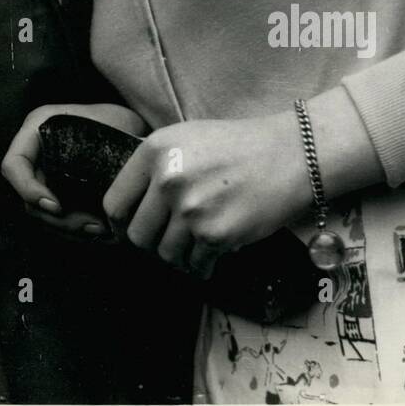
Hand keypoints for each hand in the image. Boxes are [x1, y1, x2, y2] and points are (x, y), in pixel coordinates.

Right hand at [1, 102, 148, 238]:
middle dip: (60, 220)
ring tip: (102, 230)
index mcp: (38, 129)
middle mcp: (36, 154)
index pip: (14, 164)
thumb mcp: (115, 124)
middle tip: (93, 226)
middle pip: (29, 199)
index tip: (57, 207)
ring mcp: (46, 176)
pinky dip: (76, 230)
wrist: (135, 131)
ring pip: (44, 216)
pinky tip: (101, 230)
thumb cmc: (123, 122)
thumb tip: (104, 181)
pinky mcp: (59, 194)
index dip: (28, 190)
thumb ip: (104, 144)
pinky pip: (57, 220)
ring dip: (71, 229)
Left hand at [102, 114, 311, 277]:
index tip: (131, 229)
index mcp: (154, 151)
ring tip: (197, 241)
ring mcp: (191, 209)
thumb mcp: (185, 139)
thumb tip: (128, 206)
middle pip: (137, 236)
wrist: (289, 155)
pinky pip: (195, 265)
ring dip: (180, 255)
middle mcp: (167, 179)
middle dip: (153, 242)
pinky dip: (203, 265)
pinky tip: (214, 251)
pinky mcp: (216, 234)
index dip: (120, 223)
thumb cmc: (237, 147)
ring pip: (165, 255)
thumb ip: (154, 168)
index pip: (115, 203)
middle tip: (171, 238)